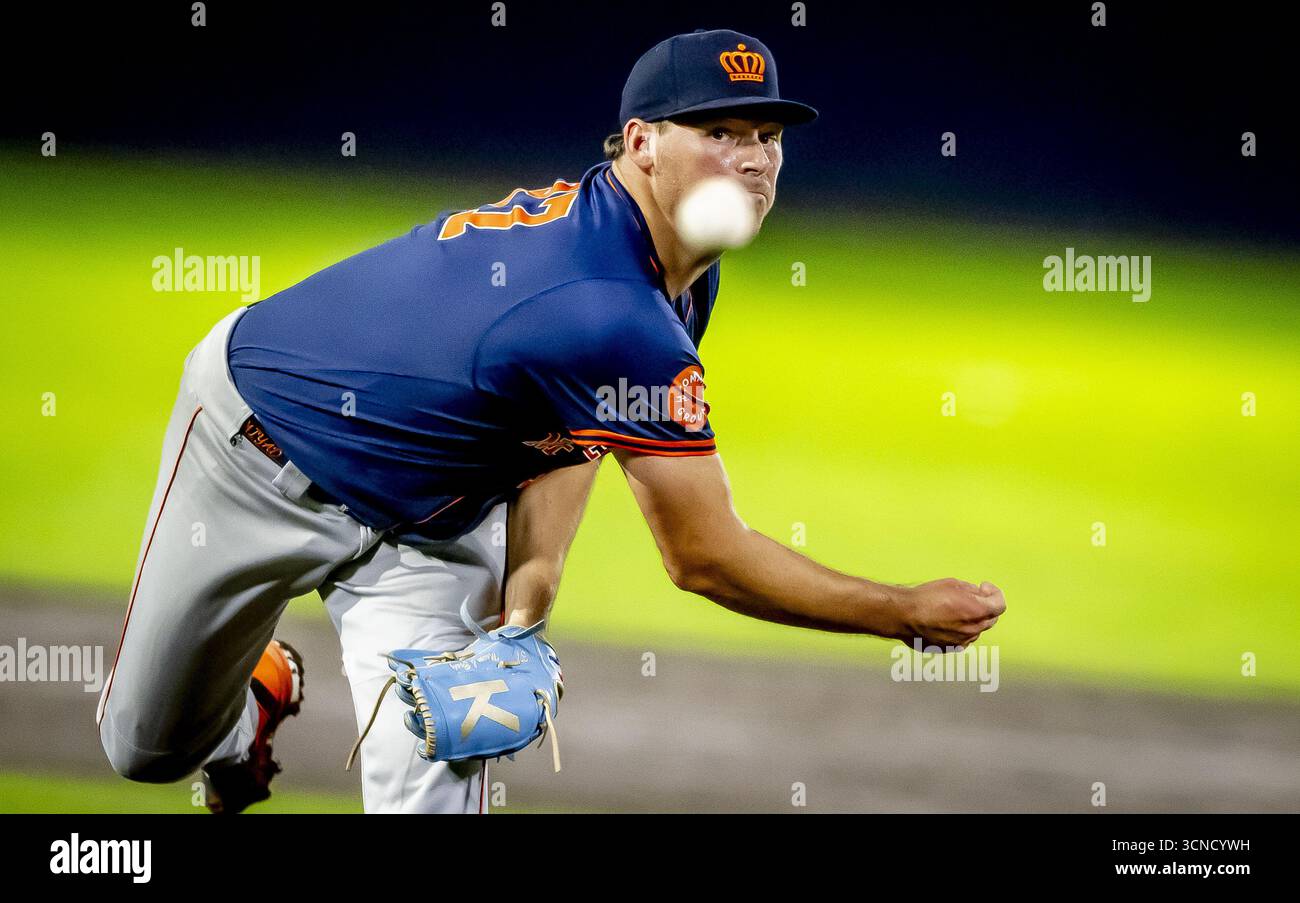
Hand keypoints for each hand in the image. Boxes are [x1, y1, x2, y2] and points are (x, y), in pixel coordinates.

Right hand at [891, 578, 1005, 649]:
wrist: (903, 615)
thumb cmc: (925, 598)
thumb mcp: (952, 584)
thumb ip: (971, 590)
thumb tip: (977, 594)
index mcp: (975, 611)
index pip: (1000, 605)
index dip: (995, 593)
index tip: (984, 587)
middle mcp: (972, 630)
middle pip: (991, 619)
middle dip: (986, 606)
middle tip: (973, 596)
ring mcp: (961, 642)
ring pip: (977, 630)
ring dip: (973, 620)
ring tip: (956, 609)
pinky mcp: (950, 649)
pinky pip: (963, 640)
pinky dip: (961, 631)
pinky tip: (947, 621)